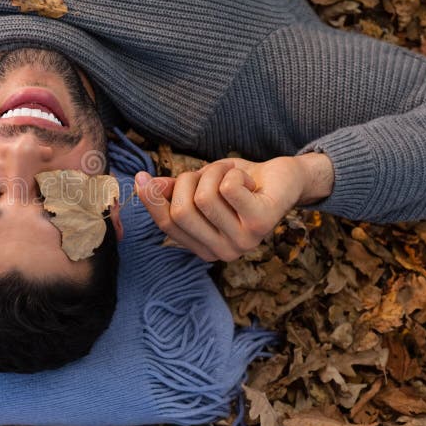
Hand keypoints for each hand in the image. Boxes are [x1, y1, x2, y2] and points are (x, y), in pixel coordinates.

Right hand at [134, 153, 332, 261]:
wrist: (285, 179)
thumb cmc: (239, 184)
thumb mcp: (200, 185)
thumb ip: (173, 190)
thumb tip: (144, 186)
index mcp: (204, 247)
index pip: (167, 225)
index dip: (152, 202)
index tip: (140, 179)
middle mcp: (222, 252)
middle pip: (181, 211)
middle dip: (189, 180)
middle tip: (209, 173)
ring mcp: (243, 242)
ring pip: (204, 197)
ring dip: (214, 172)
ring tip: (230, 174)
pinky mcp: (262, 224)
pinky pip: (228, 188)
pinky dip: (232, 172)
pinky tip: (247, 180)